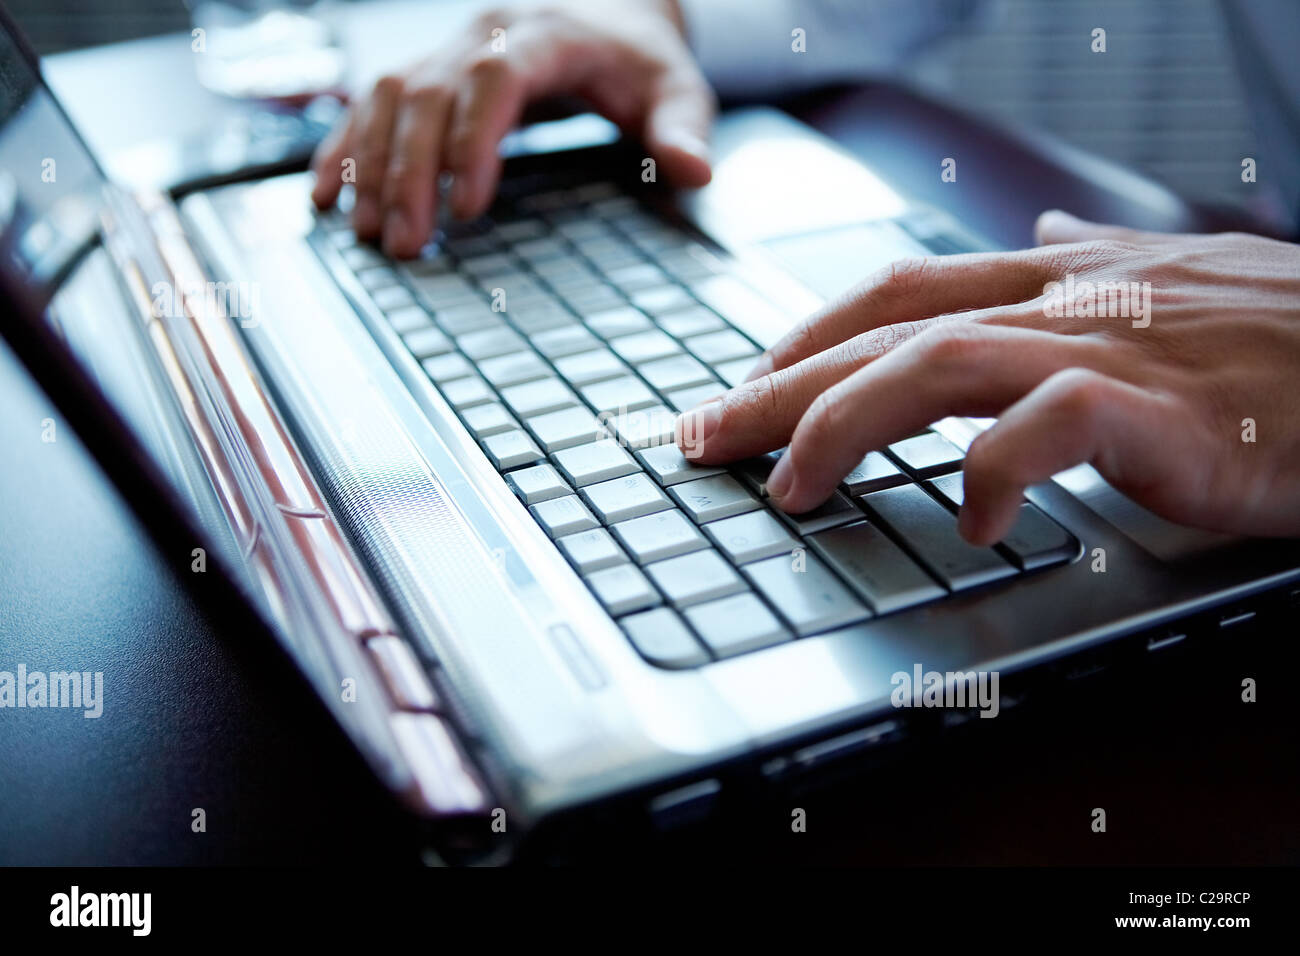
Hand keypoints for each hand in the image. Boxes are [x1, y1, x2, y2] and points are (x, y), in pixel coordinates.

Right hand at [309, 0, 712, 256]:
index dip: (473, 140)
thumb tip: (695, 173)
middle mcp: (485, 33)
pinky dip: (345, 148)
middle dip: (411, 171)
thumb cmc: (639, 61)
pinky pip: (371, 101)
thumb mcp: (675, 89)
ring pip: (390, 95)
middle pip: (430, 93)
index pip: (495, 79)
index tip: (467, 207)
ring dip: (371, 165)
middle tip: (406, 245)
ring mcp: (448, 47)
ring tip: (366, 234)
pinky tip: (326, 198)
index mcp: (545, 34)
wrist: (607, 11)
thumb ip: (683, 130)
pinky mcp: (428, 69)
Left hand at [675, 212, 1299, 545]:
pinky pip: (1054, 426)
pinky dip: (999, 472)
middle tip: (701, 440)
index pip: (900, 291)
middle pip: (885, 332)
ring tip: (791, 489)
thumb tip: (1043, 235)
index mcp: (1055, 280)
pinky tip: (973, 523)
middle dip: (778, 386)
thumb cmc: (1281, 337)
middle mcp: (1064, 301)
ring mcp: (1109, 347)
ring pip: (939, 364)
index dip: (809, 332)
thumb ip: (1090, 262)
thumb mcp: (1172, 279)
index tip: (745, 380)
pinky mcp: (1163, 407)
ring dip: (844, 425)